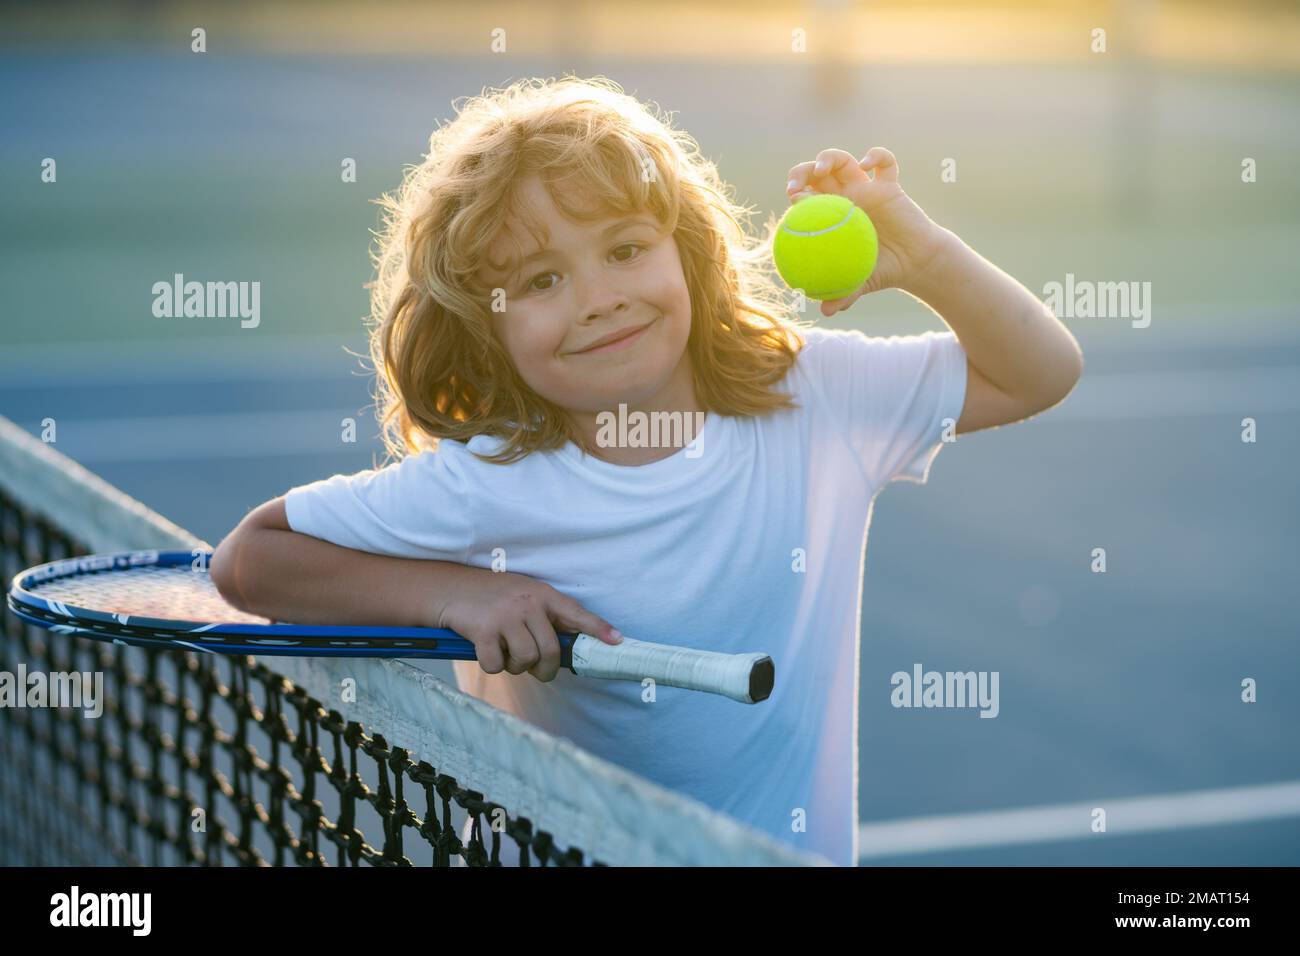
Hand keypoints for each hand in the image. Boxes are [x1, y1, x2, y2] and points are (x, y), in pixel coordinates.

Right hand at [433, 567, 620, 681]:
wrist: (451, 589)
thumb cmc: (492, 598)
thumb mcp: (524, 596)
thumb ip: (544, 617)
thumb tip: (565, 650)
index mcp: (543, 594)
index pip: (576, 613)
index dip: (598, 629)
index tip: (617, 641)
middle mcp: (528, 603)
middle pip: (551, 651)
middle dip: (544, 669)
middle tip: (536, 670)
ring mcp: (506, 616)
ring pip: (526, 660)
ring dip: (517, 666)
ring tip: (506, 652)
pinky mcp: (484, 631)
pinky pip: (498, 665)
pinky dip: (493, 665)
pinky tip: (486, 650)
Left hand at [785, 147, 953, 315]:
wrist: (915, 262)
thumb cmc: (881, 271)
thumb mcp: (861, 284)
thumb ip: (843, 293)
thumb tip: (826, 312)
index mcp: (828, 217)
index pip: (804, 200)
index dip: (794, 196)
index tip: (792, 201)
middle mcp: (843, 198)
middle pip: (816, 175)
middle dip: (801, 172)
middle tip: (796, 184)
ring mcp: (864, 187)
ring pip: (842, 161)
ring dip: (828, 159)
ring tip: (821, 168)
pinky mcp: (888, 183)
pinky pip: (884, 162)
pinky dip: (876, 155)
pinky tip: (867, 163)